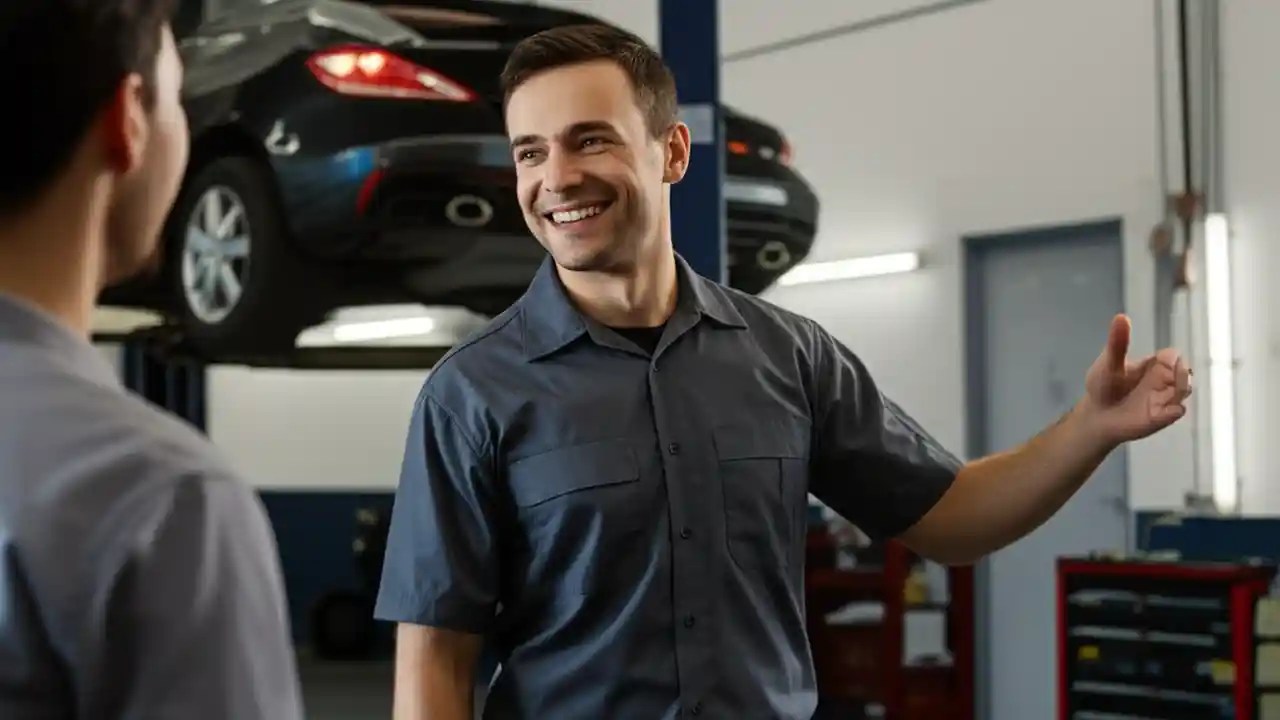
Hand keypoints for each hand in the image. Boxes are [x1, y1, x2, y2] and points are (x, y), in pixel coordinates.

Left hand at [1080, 314, 1192, 444]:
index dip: (1173, 358)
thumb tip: (1121, 317)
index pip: (1173, 355)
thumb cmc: (1103, 385)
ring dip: (1182, 390)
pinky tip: (1167, 410)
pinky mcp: (1161, 416)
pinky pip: (1176, 412)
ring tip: (1172, 392)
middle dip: (1184, 374)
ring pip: (1184, 391)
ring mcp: (1164, 398)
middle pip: (1185, 372)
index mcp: (1154, 364)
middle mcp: (1164, 380)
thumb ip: (1117, 342)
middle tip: (1175, 376)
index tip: (1166, 360)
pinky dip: (1174, 410)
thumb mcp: (1109, 362)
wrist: (1096, 414)